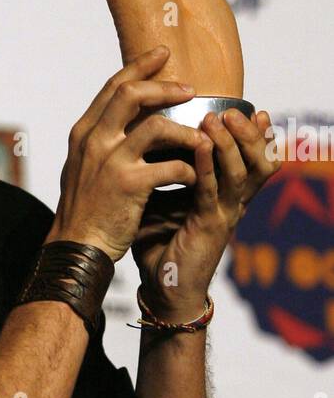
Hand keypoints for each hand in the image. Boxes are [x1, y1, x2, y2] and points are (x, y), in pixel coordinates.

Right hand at [46, 45, 204, 261]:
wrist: (78, 246)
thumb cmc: (86, 208)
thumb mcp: (83, 165)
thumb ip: (101, 139)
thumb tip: (123, 116)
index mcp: (84, 133)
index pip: (113, 87)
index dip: (139, 66)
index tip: (162, 54)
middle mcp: (94, 141)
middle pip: (131, 94)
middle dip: (165, 87)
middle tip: (191, 89)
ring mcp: (110, 161)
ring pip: (157, 126)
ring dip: (186, 131)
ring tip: (201, 139)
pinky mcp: (129, 185)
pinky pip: (171, 166)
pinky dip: (188, 169)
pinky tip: (194, 177)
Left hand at [130, 103, 280, 321]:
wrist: (161, 287)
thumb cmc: (160, 244)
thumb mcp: (161, 201)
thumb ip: (161, 172)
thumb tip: (139, 140)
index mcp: (224, 195)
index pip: (251, 159)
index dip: (254, 136)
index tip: (248, 109)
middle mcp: (230, 202)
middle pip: (258, 161)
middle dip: (247, 133)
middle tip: (231, 110)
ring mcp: (223, 214)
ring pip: (242, 172)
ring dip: (230, 143)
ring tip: (217, 119)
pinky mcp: (209, 226)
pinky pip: (212, 190)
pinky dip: (209, 166)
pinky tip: (202, 146)